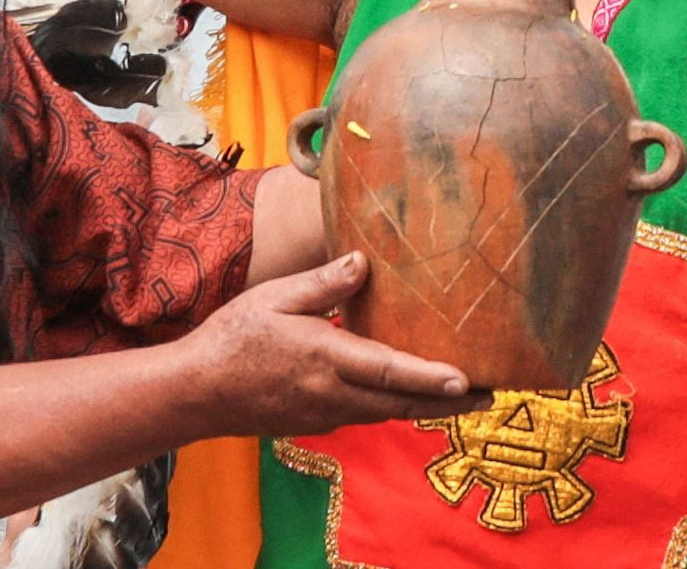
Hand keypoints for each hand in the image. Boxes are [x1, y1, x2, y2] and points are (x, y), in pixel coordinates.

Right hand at [184, 255, 479, 433]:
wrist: (196, 393)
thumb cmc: (232, 338)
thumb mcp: (274, 297)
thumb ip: (322, 283)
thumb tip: (365, 262)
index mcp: (323, 359)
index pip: (387, 372)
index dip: (429, 377)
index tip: (466, 381)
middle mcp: (331, 394)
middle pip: (400, 403)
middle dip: (447, 402)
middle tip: (490, 395)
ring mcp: (325, 414)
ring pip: (385, 413)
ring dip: (424, 405)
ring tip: (461, 395)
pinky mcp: (316, 422)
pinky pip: (364, 414)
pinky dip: (392, 405)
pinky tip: (403, 392)